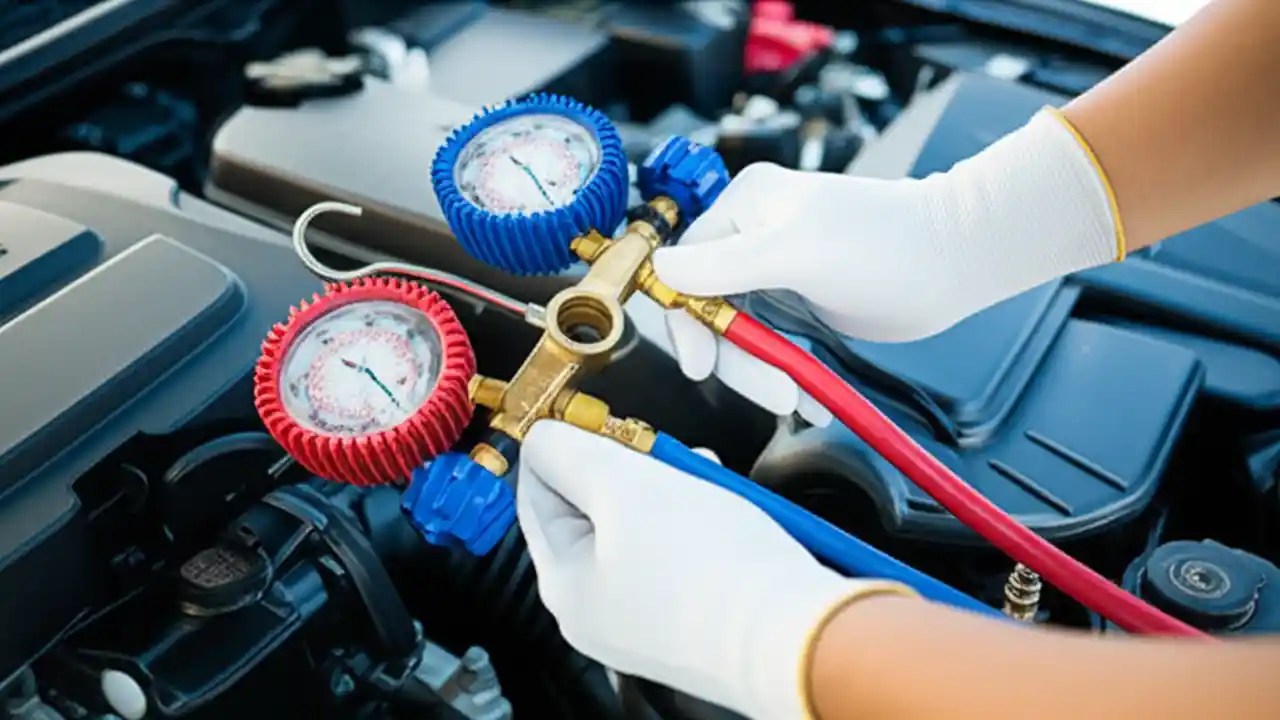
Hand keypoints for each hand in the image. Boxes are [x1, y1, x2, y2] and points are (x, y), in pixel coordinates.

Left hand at [517, 420, 890, 718]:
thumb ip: (570, 452)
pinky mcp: (695, 622)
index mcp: (565, 587)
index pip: (536, 493)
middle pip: (593, 510)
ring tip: (704, 474)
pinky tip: (725, 510)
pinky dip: (698, 522)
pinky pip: (680, 555)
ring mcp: (647, 622)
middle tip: (658, 445)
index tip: (589, 411)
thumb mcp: (625, 486)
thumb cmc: (715, 571)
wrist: (798, 636)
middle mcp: (598, 613)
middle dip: (630, 466)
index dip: (561, 444)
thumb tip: (542, 435)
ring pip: (641, 528)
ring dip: (669, 488)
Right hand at [652, 108, 1119, 398]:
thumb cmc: (886, 242)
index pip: (684, 271)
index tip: (702, 365)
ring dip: (765, 374)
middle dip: (740, 358)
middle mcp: (750, 238)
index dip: (688, 322)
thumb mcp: (795, 251)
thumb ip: (723, 264)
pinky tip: (810, 396)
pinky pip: (771, 348)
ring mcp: (774, 272)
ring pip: (740, 337)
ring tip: (801, 399)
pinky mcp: (797, 304)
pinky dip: (785, 375)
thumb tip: (661, 270)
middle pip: (710, 311)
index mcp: (742, 209)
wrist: (955, 259)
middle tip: (776, 392)